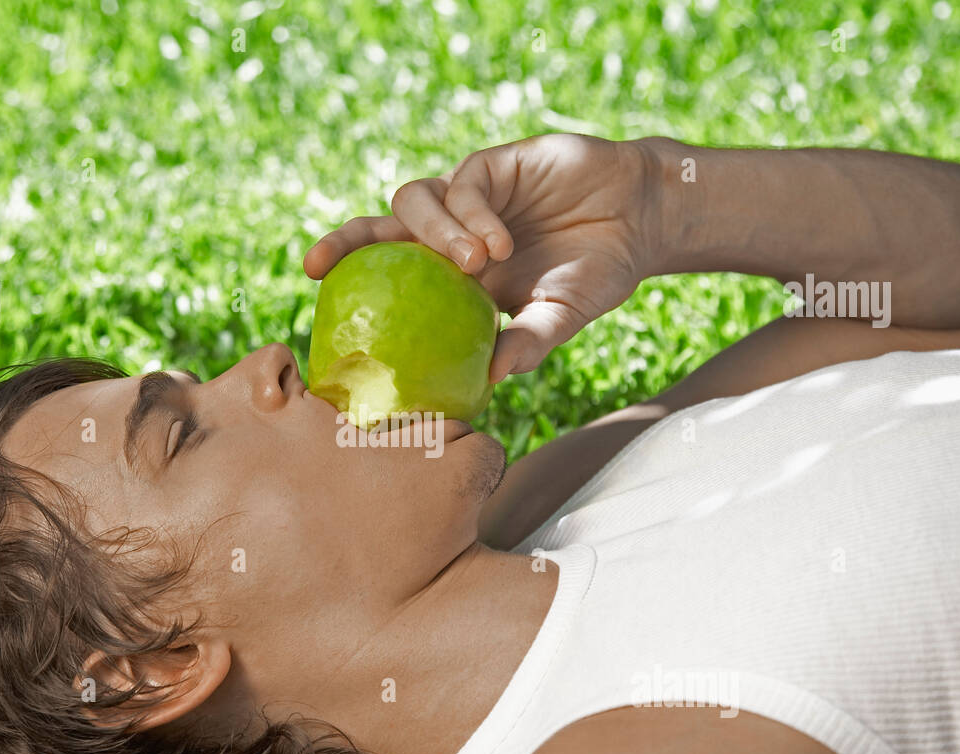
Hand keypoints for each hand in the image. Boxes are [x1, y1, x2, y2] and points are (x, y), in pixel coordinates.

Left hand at [303, 133, 660, 381]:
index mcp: (453, 279)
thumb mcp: (562, 315)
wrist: (643, 219)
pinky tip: (500, 244)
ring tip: (475, 264)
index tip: (316, 311)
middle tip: (316, 263)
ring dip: (436, 233)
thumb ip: (528, 341)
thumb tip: (491, 379)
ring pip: (415, 201)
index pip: (388, 278)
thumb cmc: (597, 274)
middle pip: (380, 230)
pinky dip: (474, 216)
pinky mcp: (494, 166)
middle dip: (344, 242)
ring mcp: (469, 198)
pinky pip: (464, 186)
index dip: (352, 286)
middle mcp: (450, 235)